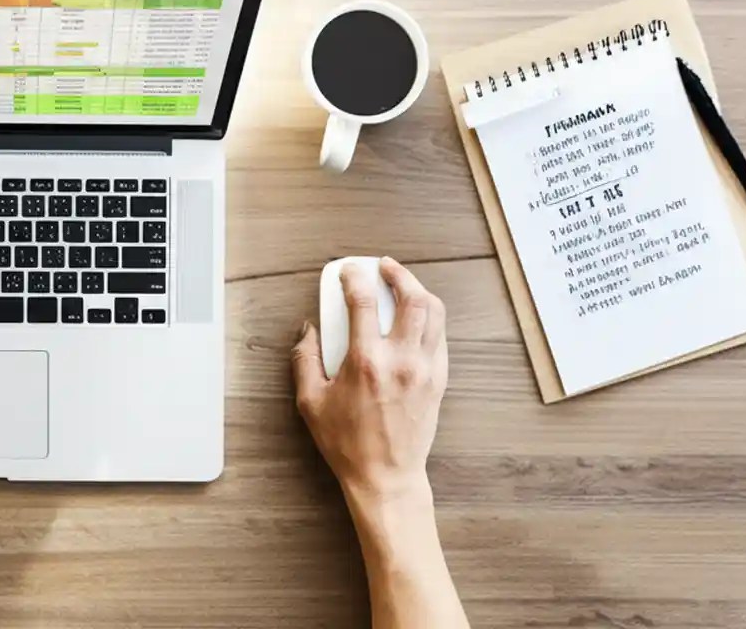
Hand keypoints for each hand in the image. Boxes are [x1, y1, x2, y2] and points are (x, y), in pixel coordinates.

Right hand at [292, 257, 448, 506]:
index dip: (354, 278)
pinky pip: (440, 337)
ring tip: (404, 285)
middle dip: (398, 274)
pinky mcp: (439, 381)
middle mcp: (401, 361)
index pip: (363, 302)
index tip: (348, 271)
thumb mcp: (310, 402)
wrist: (386, 477)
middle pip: (412, 298)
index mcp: (366, 362)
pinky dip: (430, 318)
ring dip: (419, 291)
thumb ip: (304, 360)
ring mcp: (425, 370)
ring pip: (434, 313)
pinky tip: (416, 317)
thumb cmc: (346, 443)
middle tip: (384, 267)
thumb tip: (308, 330)